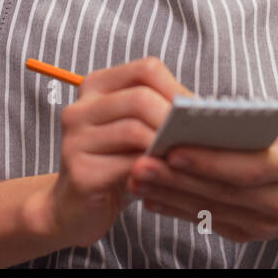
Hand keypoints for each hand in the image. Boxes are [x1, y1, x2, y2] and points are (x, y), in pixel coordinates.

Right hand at [43, 57, 190, 247]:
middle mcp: (80, 108)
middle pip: (140, 98)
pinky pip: (128, 166)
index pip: (145, 69)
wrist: (75, 207)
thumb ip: (158, 112)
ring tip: (183, 157)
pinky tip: (166, 177)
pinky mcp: (80, 172)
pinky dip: (154, 170)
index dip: (177, 88)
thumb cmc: (115, 164)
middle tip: (195, 138)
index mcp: (96, 86)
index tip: (196, 112)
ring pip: (135, 131)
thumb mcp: (135, 130)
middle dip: (174, 119)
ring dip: (166, 146)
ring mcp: (75, 140)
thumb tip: (203, 110)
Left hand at [126, 128, 277, 242]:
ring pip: (212, 209)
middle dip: (178, 179)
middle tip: (140, 165)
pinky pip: (208, 221)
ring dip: (170, 195)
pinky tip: (150, 197)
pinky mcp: (250, 236)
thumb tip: (180, 116)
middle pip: (224, 191)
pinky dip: (177, 208)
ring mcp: (267, 224)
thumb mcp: (271, 131)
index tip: (171, 148)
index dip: (208, 160)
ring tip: (136, 178)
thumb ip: (235, 128)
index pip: (247, 165)